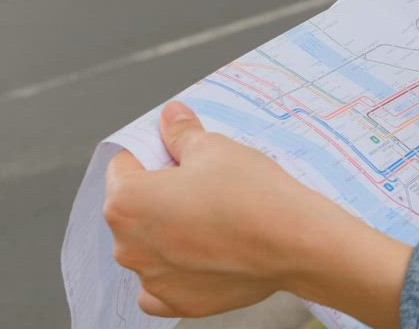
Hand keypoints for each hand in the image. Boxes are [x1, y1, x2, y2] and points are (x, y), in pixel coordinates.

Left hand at [104, 101, 409, 326]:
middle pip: (133, 210)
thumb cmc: (252, 194)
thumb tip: (170, 116)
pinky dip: (176, 272)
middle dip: (159, 196)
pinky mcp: (179, 301)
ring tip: (213, 220)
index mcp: (126, 203)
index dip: (153, 156)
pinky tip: (202, 256)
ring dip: (169, 234)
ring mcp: (153, 278)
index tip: (178, 156)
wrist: (295, 242)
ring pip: (149, 247)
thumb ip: (181, 133)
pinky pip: (162, 286)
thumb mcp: (215, 148)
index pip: (123, 167)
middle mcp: (129, 245)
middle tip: (202, 186)